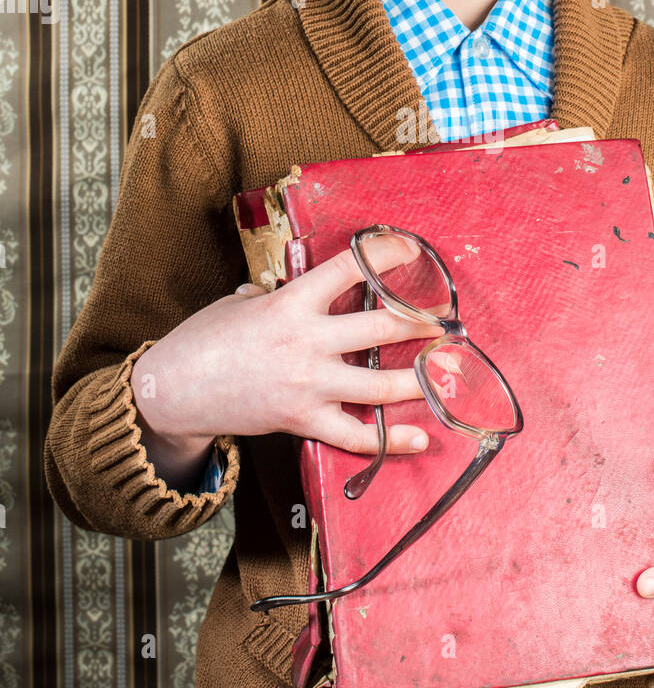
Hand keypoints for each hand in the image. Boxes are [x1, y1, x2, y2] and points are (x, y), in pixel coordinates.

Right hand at [134, 234, 443, 485]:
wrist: (172, 392)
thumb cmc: (203, 340)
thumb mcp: (239, 302)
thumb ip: (273, 294)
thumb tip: (284, 287)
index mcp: (291, 302)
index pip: (350, 268)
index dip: (387, 254)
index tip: (411, 248)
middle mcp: (307, 342)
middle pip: (381, 328)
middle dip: (421, 323)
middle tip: (446, 319)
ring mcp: (308, 385)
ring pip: (380, 385)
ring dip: (421, 379)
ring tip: (448, 370)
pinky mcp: (303, 420)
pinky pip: (358, 435)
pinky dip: (393, 439)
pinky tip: (420, 436)